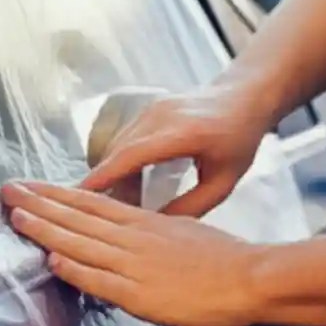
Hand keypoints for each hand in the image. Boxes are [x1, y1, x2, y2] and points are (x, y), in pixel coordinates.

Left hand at [1, 181, 265, 325]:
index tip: (31, 185)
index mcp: (143, 222)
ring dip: (45, 228)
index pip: (90, 201)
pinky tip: (50, 258)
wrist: (250, 278)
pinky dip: (73, 268)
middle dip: (39, 202)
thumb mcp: (183, 230)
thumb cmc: (224, 258)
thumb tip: (129, 235)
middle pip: (77, 215)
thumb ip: (152, 233)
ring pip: (80, 241)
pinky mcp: (140, 293)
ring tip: (16, 215)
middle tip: (7, 190)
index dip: (56, 193)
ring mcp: (134, 264)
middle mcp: (133, 237)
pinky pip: (98, 279)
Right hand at [83, 82, 272, 215]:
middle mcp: (160, 116)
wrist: (243, 97)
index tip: (82, 196)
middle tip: (95, 214)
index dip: (106, 176)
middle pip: (118, 152)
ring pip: (117, 145)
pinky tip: (126, 186)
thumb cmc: (239, 139)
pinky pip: (124, 138)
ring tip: (114, 205)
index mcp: (183, 133)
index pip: (133, 155)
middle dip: (104, 183)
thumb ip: (192, 206)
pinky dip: (119, 162)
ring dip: (112, 174)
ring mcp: (150, 109)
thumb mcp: (224, 181)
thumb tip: (156, 228)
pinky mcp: (146, 110)